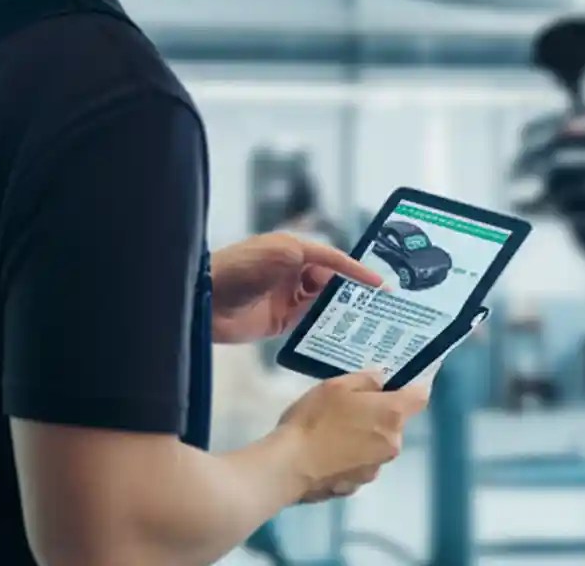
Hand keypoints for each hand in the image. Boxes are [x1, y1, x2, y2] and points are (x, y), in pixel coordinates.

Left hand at [210, 232, 381, 343]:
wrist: (204, 299)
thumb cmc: (240, 268)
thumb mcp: (281, 253)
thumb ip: (313, 260)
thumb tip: (334, 277)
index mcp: (294, 250)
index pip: (334, 259)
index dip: (357, 270)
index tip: (380, 284)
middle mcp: (293, 272)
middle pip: (332, 281)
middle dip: (353, 290)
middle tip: (379, 305)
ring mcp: (286, 297)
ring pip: (323, 303)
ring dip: (341, 309)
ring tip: (367, 321)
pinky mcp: (280, 321)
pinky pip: (309, 323)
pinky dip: (324, 326)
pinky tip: (341, 333)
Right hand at [277, 371, 429, 500]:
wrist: (288, 467)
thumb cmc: (314, 420)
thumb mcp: (336, 386)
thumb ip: (366, 380)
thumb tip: (382, 381)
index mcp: (392, 415)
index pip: (420, 396)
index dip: (414, 387)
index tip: (401, 383)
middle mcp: (392, 444)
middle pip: (395, 424)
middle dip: (379, 416)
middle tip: (350, 409)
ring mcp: (376, 468)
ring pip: (377, 446)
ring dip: (364, 439)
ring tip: (332, 434)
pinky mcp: (357, 486)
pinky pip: (360, 465)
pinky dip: (349, 460)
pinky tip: (326, 456)